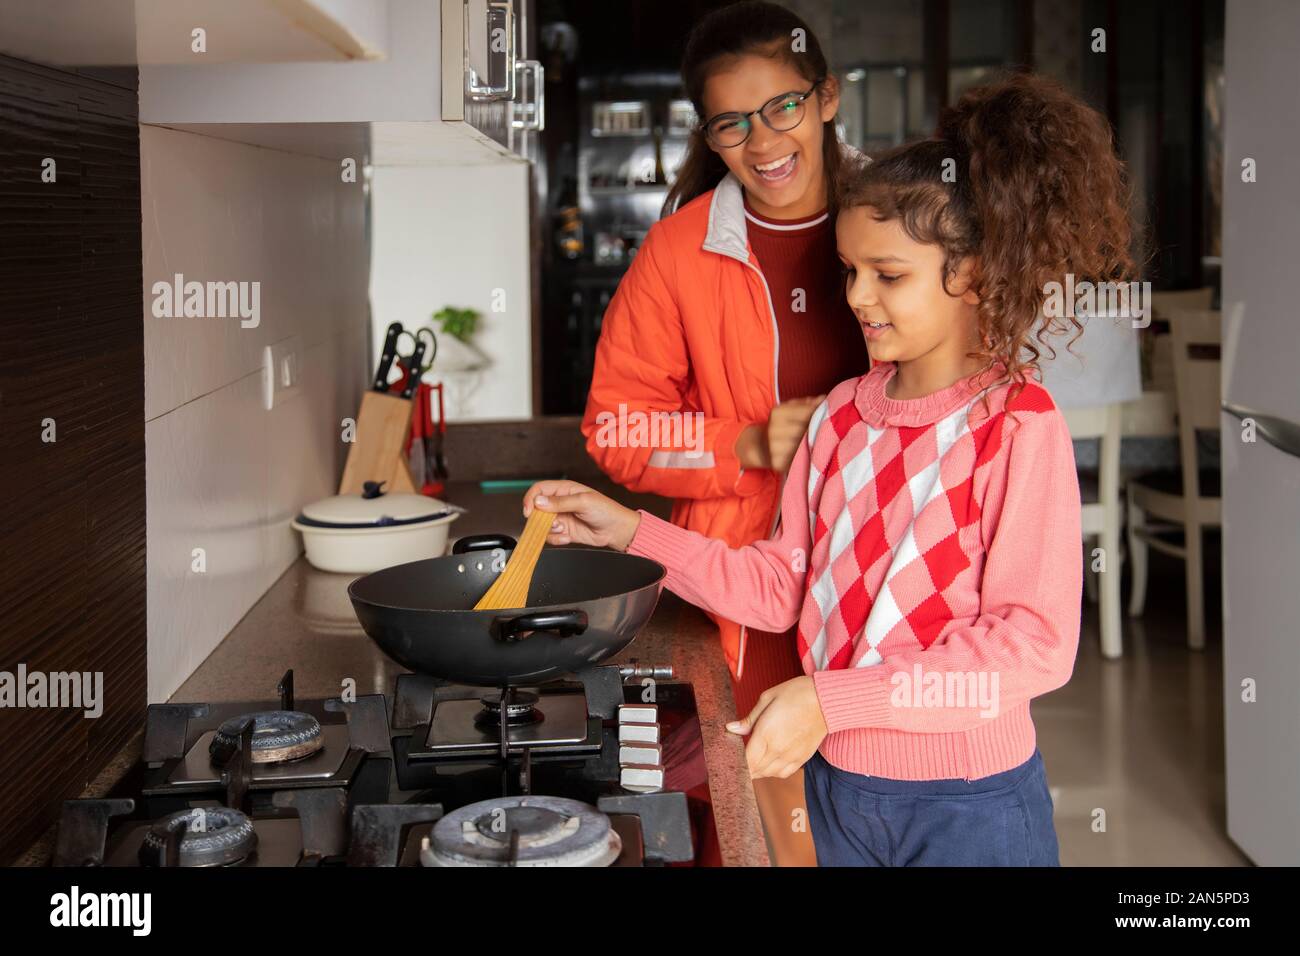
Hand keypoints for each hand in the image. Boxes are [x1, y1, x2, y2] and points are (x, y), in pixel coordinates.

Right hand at [522, 480, 640, 550]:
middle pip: (537, 509)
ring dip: (549, 530)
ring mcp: (561, 518)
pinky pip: (550, 536)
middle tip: (552, 524)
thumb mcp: (583, 502)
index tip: (529, 512)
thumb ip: (560, 502)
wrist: (617, 530)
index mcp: (564, 490)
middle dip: (540, 519)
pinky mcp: (564, 532)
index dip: (531, 499)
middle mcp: (560, 503)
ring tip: (563, 530)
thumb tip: (538, 501)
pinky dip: (556, 539)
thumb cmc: (605, 510)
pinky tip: (567, 538)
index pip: (539, 489)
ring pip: (541, 525)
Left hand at [725, 676, 827, 778]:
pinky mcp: (802, 758)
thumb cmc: (797, 694)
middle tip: (737, 759)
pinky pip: (782, 773)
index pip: (745, 760)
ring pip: (767, 774)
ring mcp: (791, 756)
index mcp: (766, 733)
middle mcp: (778, 749)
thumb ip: (749, 718)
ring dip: (757, 770)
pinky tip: (768, 762)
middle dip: (744, 767)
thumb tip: (731, 728)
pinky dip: (772, 772)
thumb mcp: (767, 698)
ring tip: (752, 759)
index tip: (729, 758)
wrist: (827, 700)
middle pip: (754, 770)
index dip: (735, 762)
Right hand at [735, 396, 824, 473]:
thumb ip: (806, 403)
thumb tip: (824, 399)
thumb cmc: (779, 425)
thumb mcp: (788, 409)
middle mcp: (775, 431)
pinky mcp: (779, 464)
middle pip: (808, 430)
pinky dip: (810, 457)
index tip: (832, 415)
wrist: (759, 447)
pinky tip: (816, 453)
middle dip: (822, 429)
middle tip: (833, 429)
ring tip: (827, 441)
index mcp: (778, 414)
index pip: (807, 412)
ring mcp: (776, 449)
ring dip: (818, 444)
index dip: (822, 414)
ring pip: (806, 446)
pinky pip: (801, 459)